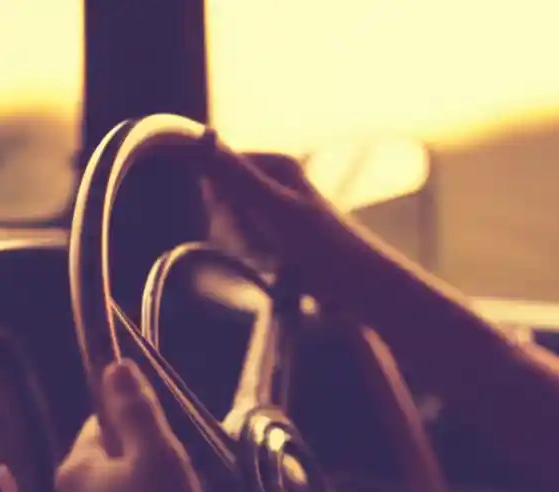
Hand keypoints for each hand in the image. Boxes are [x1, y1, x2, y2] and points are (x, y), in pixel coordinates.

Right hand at [206, 143, 372, 270]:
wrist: (361, 286)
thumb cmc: (324, 247)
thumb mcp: (274, 209)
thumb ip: (235, 176)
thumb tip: (197, 137)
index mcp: (274, 164)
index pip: (215, 171)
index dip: (220, 202)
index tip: (243, 221)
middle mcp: (272, 180)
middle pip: (220, 201)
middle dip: (235, 229)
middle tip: (267, 245)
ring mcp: (273, 208)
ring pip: (229, 227)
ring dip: (246, 248)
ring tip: (278, 260)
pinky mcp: (275, 234)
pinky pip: (245, 244)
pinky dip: (256, 258)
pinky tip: (277, 267)